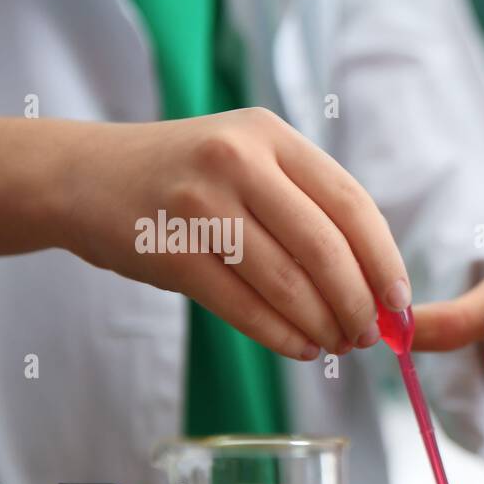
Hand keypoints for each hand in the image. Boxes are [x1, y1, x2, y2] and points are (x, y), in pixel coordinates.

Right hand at [57, 109, 410, 358]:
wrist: (84, 177)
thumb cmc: (189, 180)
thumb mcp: (250, 161)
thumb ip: (310, 208)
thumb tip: (377, 286)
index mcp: (271, 135)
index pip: (352, 204)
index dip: (384, 260)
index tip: (399, 302)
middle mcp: (238, 160)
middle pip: (326, 249)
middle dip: (357, 303)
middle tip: (368, 334)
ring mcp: (200, 204)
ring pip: (288, 283)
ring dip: (323, 326)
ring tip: (337, 345)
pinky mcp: (170, 250)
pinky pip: (244, 307)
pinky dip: (282, 336)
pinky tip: (301, 349)